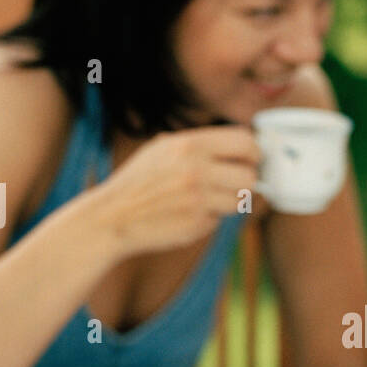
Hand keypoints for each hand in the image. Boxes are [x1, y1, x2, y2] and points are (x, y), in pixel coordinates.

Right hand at [89, 125, 260, 257]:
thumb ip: (201, 145)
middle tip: (234, 183)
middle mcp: (196, 170)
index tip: (251, 159)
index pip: (245, 142)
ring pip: (240, 200)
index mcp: (189, 145)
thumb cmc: (141, 181)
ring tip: (207, 199)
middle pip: (250, 175)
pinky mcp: (197, 224)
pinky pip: (220, 219)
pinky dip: (210, 218)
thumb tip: (245, 146)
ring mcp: (198, 199)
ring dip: (230, 201)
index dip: (253, 152)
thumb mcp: (163, 148)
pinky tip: (187, 214)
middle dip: (246, 180)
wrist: (113, 217)